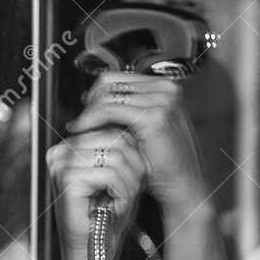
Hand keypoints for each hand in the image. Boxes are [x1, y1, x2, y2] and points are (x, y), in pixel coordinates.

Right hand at [46, 127, 144, 259]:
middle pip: (118, 140)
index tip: (126, 184)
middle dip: (133, 169)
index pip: (115, 131)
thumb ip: (122, 150)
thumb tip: (132, 128)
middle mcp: (60, 152)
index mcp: (69, 148)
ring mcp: (61, 165)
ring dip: (128, 184)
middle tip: (124, 195)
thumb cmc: (108, 216)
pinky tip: (113, 208)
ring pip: (117, 156)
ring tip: (119, 203)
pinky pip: (111, 173)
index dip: (134, 157)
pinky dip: (122, 193)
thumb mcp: (121, 176)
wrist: (94, 252)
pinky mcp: (67, 181)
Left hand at [65, 71, 208, 221]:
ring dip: (87, 112)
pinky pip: (109, 110)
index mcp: (164, 88)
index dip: (95, 94)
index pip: (116, 78)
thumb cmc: (161, 159)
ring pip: (107, 96)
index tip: (83, 110)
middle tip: (79, 121)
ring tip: (79, 128)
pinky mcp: (153, 116)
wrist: (181, 181)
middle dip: (90, 102)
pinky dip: (91, 119)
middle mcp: (165, 89)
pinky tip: (83, 130)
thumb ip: (123, 109)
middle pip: (110, 83)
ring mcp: (162, 100)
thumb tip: (88, 96)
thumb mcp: (139, 126)